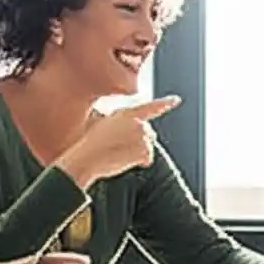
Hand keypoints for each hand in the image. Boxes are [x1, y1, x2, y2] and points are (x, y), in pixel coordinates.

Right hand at [54, 96, 181, 187]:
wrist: (87, 159)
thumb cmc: (89, 144)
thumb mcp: (100, 123)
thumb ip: (116, 121)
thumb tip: (118, 125)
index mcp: (125, 113)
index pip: (149, 107)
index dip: (164, 104)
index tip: (176, 100)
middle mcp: (137, 122)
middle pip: (149, 133)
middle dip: (139, 142)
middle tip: (120, 147)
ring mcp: (142, 135)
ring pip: (148, 147)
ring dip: (138, 153)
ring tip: (119, 154)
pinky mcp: (144, 149)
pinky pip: (147, 158)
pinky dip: (139, 162)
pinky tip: (124, 160)